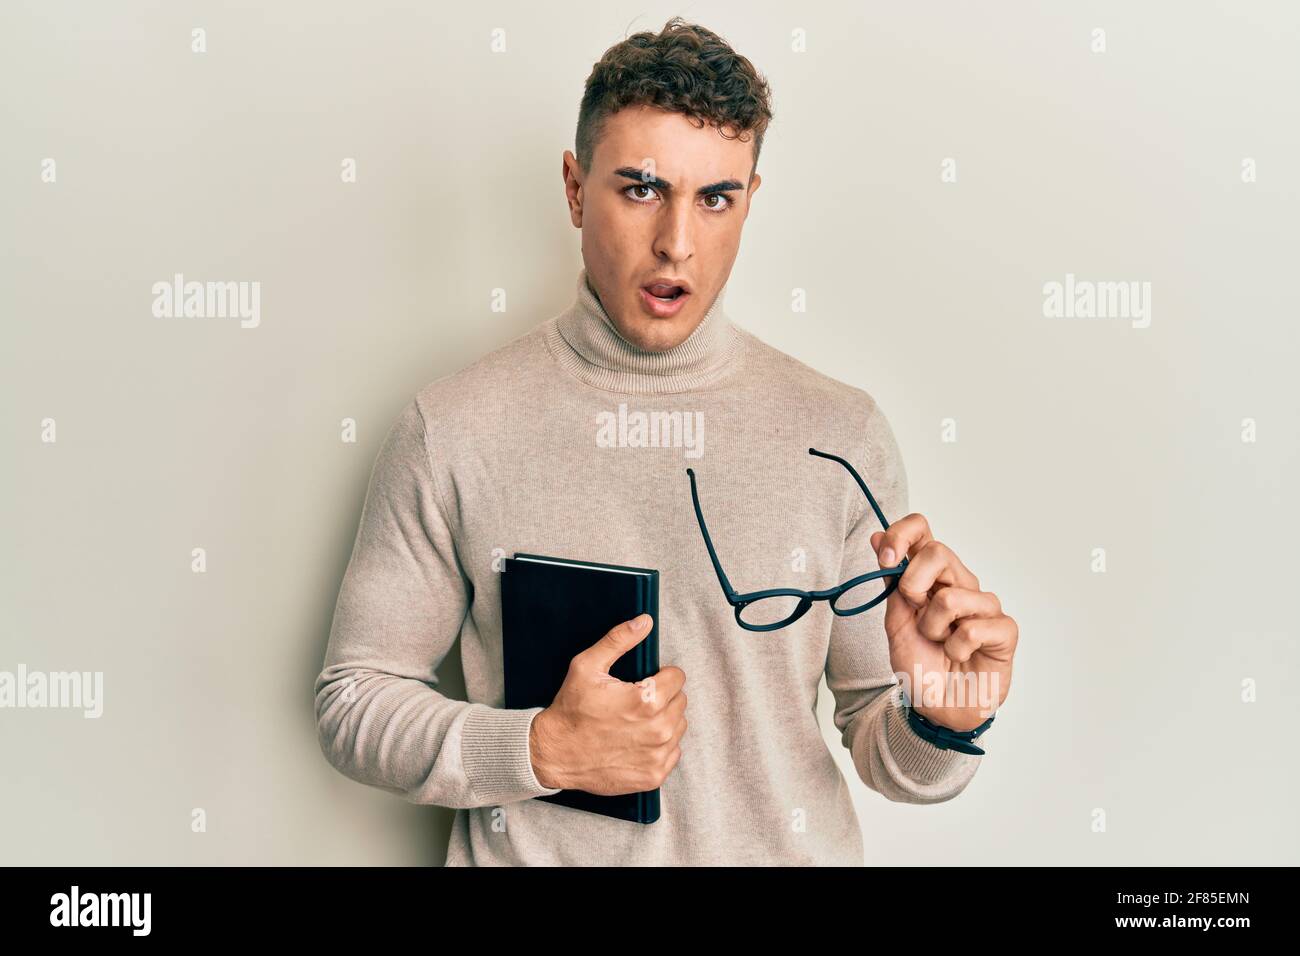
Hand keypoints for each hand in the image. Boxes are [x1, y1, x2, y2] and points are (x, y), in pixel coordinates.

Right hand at [529, 613, 686, 793]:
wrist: (555, 754)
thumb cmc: (571, 710)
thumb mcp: (587, 666)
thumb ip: (619, 640)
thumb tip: (644, 621)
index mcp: (646, 700)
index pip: (678, 678)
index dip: (660, 676)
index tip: (643, 683)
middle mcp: (657, 729)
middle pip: (680, 701)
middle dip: (662, 697)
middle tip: (635, 702)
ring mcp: (657, 754)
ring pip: (678, 726)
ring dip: (663, 721)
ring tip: (635, 722)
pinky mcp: (654, 775)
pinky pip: (673, 752)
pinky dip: (659, 746)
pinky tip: (637, 741)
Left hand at [870, 515, 1016, 732]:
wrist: (937, 707)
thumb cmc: (919, 664)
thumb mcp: (895, 621)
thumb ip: (891, 581)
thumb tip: (876, 536)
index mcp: (931, 576)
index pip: (922, 530)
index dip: (902, 534)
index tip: (885, 558)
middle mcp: (960, 582)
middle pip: (938, 552)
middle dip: (913, 587)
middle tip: (915, 616)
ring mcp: (984, 604)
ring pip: (952, 597)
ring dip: (934, 629)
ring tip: (941, 645)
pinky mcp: (1004, 629)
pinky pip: (974, 628)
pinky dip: (957, 648)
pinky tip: (961, 656)